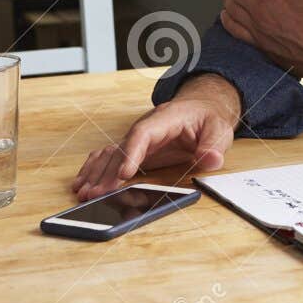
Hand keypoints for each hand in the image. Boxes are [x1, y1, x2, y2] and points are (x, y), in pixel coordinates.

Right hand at [72, 76, 240, 200]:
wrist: (201, 108)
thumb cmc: (207, 119)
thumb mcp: (219, 130)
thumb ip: (214, 145)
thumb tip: (211, 159)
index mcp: (165, 119)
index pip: (143, 134)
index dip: (131, 154)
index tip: (123, 174)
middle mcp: (145, 128)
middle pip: (121, 148)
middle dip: (107, 173)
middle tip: (96, 195)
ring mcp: (137, 138)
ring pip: (111, 154)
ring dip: (96, 173)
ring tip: (84, 194)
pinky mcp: (134, 149)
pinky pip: (109, 157)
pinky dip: (94, 169)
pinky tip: (83, 183)